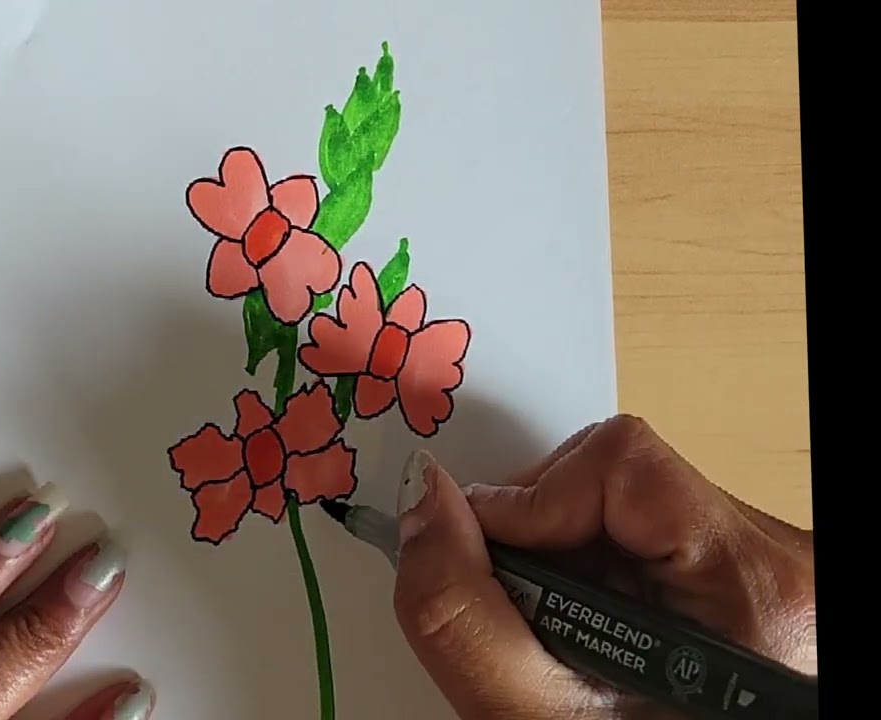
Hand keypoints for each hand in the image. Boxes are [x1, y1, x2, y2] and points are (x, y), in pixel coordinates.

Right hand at [391, 414, 814, 719]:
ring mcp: (764, 568)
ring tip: (561, 632)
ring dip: (561, 554)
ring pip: (626, 499)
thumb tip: (423, 501)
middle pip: (619, 472)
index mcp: (756, 587)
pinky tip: (587, 628)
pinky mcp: (745, 576)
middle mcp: (777, 561)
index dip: (531, 500)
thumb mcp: (537, 718)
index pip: (623, 463)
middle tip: (524, 613)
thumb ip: (465, 613)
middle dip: (540, 532)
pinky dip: (590, 570)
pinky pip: (646, 530)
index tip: (487, 558)